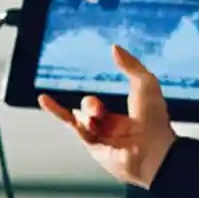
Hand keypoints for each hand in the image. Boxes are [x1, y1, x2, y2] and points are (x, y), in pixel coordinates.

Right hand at [39, 44, 176, 188]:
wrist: (151, 149)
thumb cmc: (154, 119)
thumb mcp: (145, 83)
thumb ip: (130, 65)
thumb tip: (113, 47)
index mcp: (125, 116)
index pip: (106, 102)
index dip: (100, 95)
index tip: (94, 89)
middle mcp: (111, 128)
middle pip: (88, 107)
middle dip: (90, 105)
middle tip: (100, 111)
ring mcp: (100, 137)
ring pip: (80, 116)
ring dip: (87, 112)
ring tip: (97, 117)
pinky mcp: (91, 145)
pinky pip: (71, 126)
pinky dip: (55, 111)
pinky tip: (43, 99)